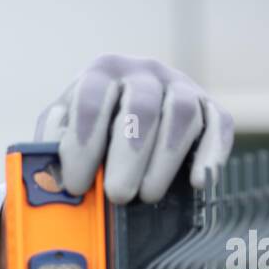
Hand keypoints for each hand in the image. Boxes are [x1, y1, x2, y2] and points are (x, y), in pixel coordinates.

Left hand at [34, 53, 234, 203]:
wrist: (121, 122)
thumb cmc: (85, 136)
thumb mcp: (59, 137)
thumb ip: (50, 151)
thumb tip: (49, 181)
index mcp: (100, 74)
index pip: (91, 99)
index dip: (83, 144)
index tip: (77, 184)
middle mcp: (142, 72)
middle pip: (141, 106)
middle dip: (128, 156)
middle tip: (117, 196)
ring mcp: (180, 86)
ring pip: (181, 113)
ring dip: (165, 158)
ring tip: (148, 195)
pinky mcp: (209, 108)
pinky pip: (218, 125)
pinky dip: (211, 154)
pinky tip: (199, 182)